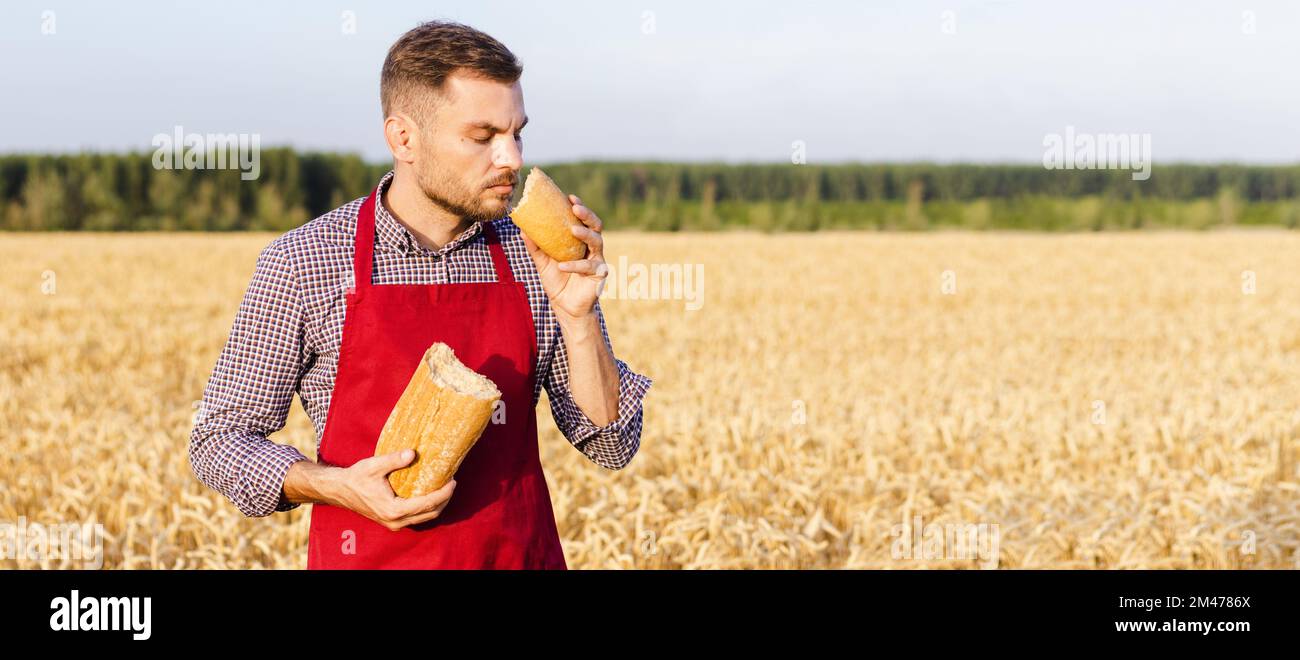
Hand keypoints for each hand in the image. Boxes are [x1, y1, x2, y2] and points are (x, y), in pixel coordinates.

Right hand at [327, 449, 455, 530]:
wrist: (340, 490)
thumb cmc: (356, 477)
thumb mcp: (375, 465)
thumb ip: (394, 459)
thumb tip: (413, 453)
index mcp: (394, 510)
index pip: (427, 504)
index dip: (444, 493)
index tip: (453, 481)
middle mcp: (396, 521)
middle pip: (430, 514)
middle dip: (445, 499)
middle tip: (453, 482)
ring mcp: (394, 523)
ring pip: (425, 518)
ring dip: (437, 504)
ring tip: (445, 487)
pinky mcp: (393, 521)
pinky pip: (416, 517)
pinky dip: (427, 507)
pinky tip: (430, 492)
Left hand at [521, 194, 608, 321]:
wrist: (565, 307)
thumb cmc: (556, 282)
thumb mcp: (542, 262)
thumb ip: (535, 246)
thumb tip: (522, 228)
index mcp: (579, 241)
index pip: (582, 220)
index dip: (578, 207)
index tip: (570, 197)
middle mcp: (591, 248)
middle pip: (595, 225)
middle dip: (587, 215)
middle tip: (576, 208)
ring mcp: (597, 260)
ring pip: (598, 241)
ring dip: (586, 234)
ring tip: (573, 230)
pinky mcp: (599, 275)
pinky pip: (589, 267)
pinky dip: (575, 265)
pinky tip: (562, 265)